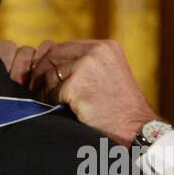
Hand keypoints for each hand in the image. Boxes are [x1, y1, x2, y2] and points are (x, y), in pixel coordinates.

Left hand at [0, 38, 158, 146]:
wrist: (135, 129)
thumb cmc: (121, 108)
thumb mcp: (110, 74)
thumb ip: (87, 64)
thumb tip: (51, 60)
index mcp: (105, 47)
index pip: (64, 46)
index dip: (49, 61)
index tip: (43, 76)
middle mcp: (96, 51)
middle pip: (53, 55)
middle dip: (42, 73)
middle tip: (38, 89)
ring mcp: (86, 67)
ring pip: (51, 74)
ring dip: (48, 90)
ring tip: (57, 103)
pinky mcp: (77, 85)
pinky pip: (53, 92)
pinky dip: (54, 103)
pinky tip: (65, 110)